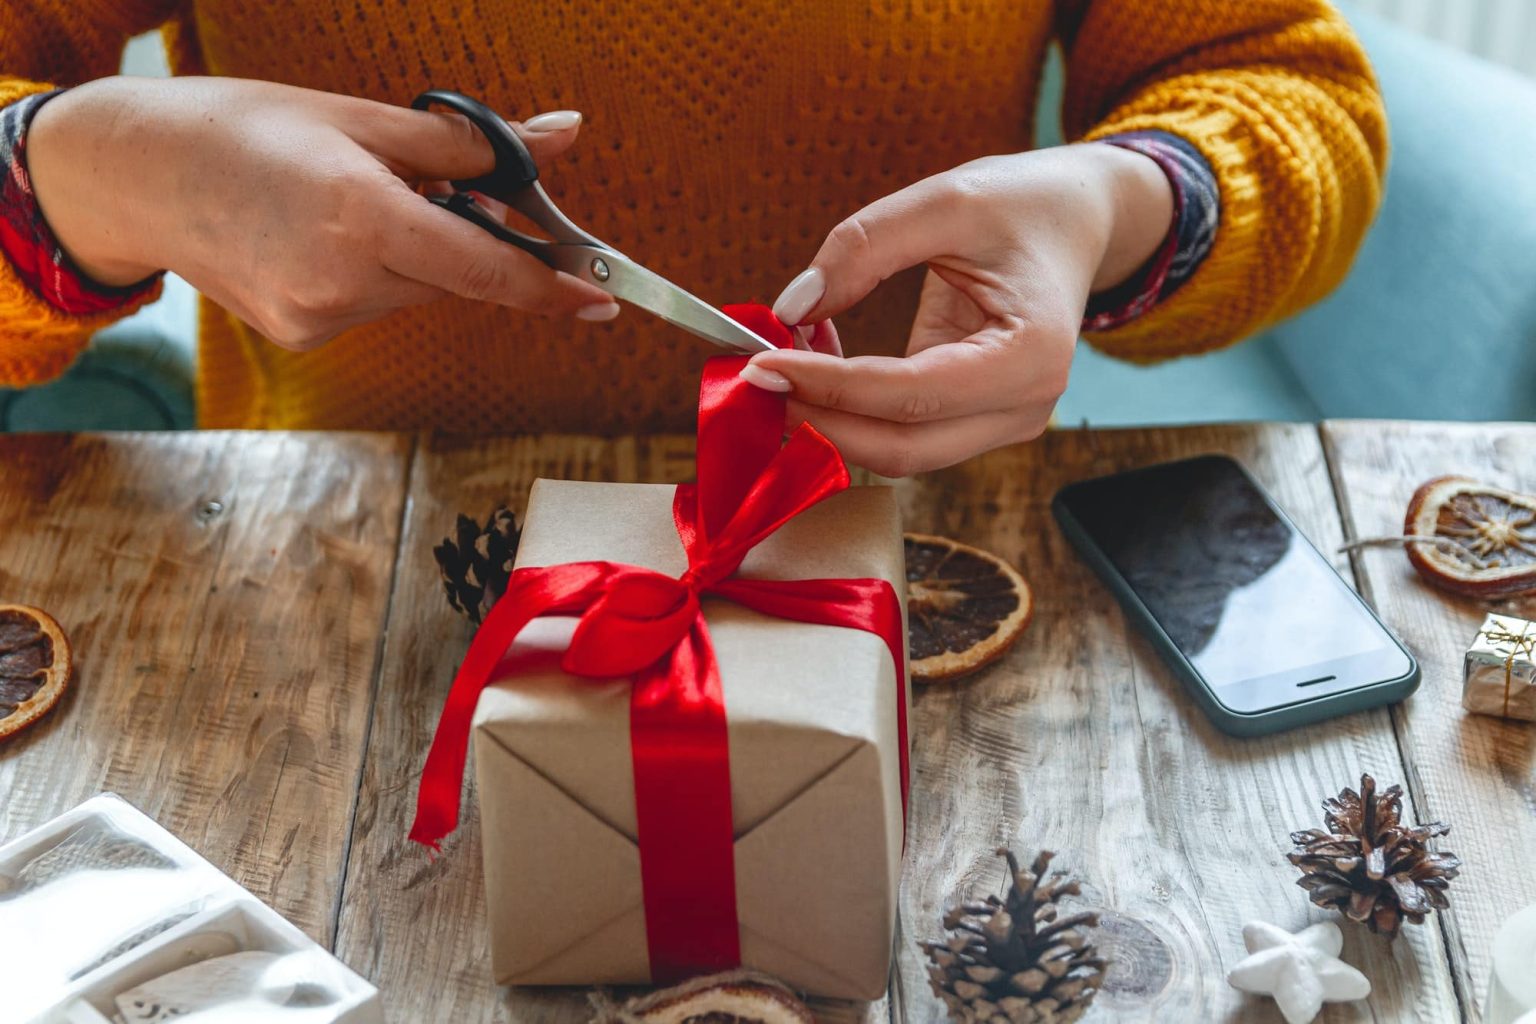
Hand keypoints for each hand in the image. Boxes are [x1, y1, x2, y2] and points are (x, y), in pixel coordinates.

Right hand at [26, 77, 617, 348]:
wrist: (135, 173)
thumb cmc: (242, 128)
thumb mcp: (360, 118)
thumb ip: (469, 145)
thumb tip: (559, 140)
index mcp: (364, 218)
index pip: (489, 270)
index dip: (553, 288)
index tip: (602, 297)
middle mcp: (344, 281)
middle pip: (456, 276)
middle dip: (464, 238)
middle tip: (431, 188)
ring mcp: (319, 317)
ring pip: (415, 292)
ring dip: (412, 254)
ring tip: (346, 202)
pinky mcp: (302, 336)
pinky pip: (373, 305)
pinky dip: (372, 273)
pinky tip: (319, 236)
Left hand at [740, 143, 1173, 475]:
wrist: (1078, 222)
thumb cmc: (1024, 205)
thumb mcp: (946, 200)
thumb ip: (866, 246)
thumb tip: (793, 306)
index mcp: (1031, 356)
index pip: (908, 396)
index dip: (828, 387)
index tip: (761, 363)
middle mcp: (1026, 407)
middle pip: (900, 447)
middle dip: (820, 418)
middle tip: (755, 375)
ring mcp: (1005, 424)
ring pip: (898, 452)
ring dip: (833, 418)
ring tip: (787, 356)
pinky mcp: (980, 422)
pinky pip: (903, 432)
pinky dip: (853, 410)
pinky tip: (821, 361)